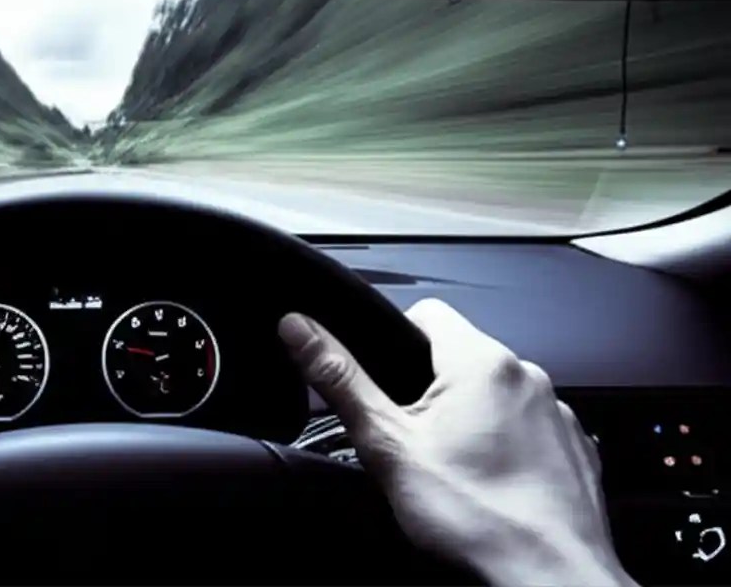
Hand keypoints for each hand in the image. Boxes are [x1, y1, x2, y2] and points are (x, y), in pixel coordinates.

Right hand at [279, 299, 635, 586]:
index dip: (394, 340)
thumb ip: (340, 380)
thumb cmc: (477, 517)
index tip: (385, 381)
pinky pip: (528, 429)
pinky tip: (488, 484)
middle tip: (411, 440)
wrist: (548, 576)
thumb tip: (299, 329)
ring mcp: (556, 413)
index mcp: (480, 362)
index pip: (427, 313)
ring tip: (451, 469)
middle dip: (430, 391)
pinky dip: (505, 448)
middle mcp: (528, 376)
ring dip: (471, 419)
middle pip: (460, 358)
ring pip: (495, 396)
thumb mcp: (387, 444)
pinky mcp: (573, 447)